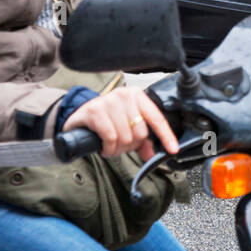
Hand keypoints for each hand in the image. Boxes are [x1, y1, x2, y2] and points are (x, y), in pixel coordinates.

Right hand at [63, 87, 178, 161]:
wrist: (78, 117)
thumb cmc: (105, 120)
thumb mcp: (126, 125)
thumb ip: (142, 140)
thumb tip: (153, 154)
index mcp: (137, 95)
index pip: (156, 118)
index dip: (166, 136)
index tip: (172, 149)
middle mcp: (125, 95)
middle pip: (140, 132)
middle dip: (130, 145)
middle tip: (119, 145)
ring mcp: (109, 101)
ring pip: (125, 136)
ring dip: (117, 148)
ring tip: (110, 146)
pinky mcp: (95, 111)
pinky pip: (110, 137)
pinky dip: (108, 148)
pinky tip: (103, 147)